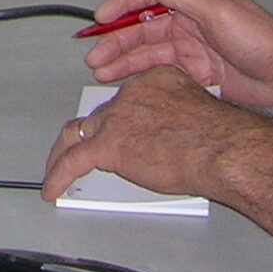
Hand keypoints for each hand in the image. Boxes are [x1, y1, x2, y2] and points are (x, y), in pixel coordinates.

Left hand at [41, 65, 254, 201]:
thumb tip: (172, 144)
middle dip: (90, 136)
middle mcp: (129, 95)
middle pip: (98, 116)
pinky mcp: (107, 146)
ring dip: (63, 153)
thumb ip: (175, 122)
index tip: (120, 133)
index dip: (119, 120)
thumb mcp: (195, 114)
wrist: (219, 149)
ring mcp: (115, 119)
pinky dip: (59, 176)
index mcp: (152, 82)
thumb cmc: (218, 138)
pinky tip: (53, 189)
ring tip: (57, 170)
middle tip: (82, 152)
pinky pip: (73, 162)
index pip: (125, 101)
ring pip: (77, 133)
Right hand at [80, 0, 272, 107]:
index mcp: (191, 5)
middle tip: (95, 54)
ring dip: (124, 60)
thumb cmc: (264, 40)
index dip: (121, 6)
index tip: (102, 18)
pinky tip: (129, 83)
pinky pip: (162, 73)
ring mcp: (192, 50)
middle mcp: (188, 25)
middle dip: (115, 41)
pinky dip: (143, 76)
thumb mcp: (218, 13)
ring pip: (148, 53)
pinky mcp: (198, 73)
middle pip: (141, 29)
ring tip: (102, 71)